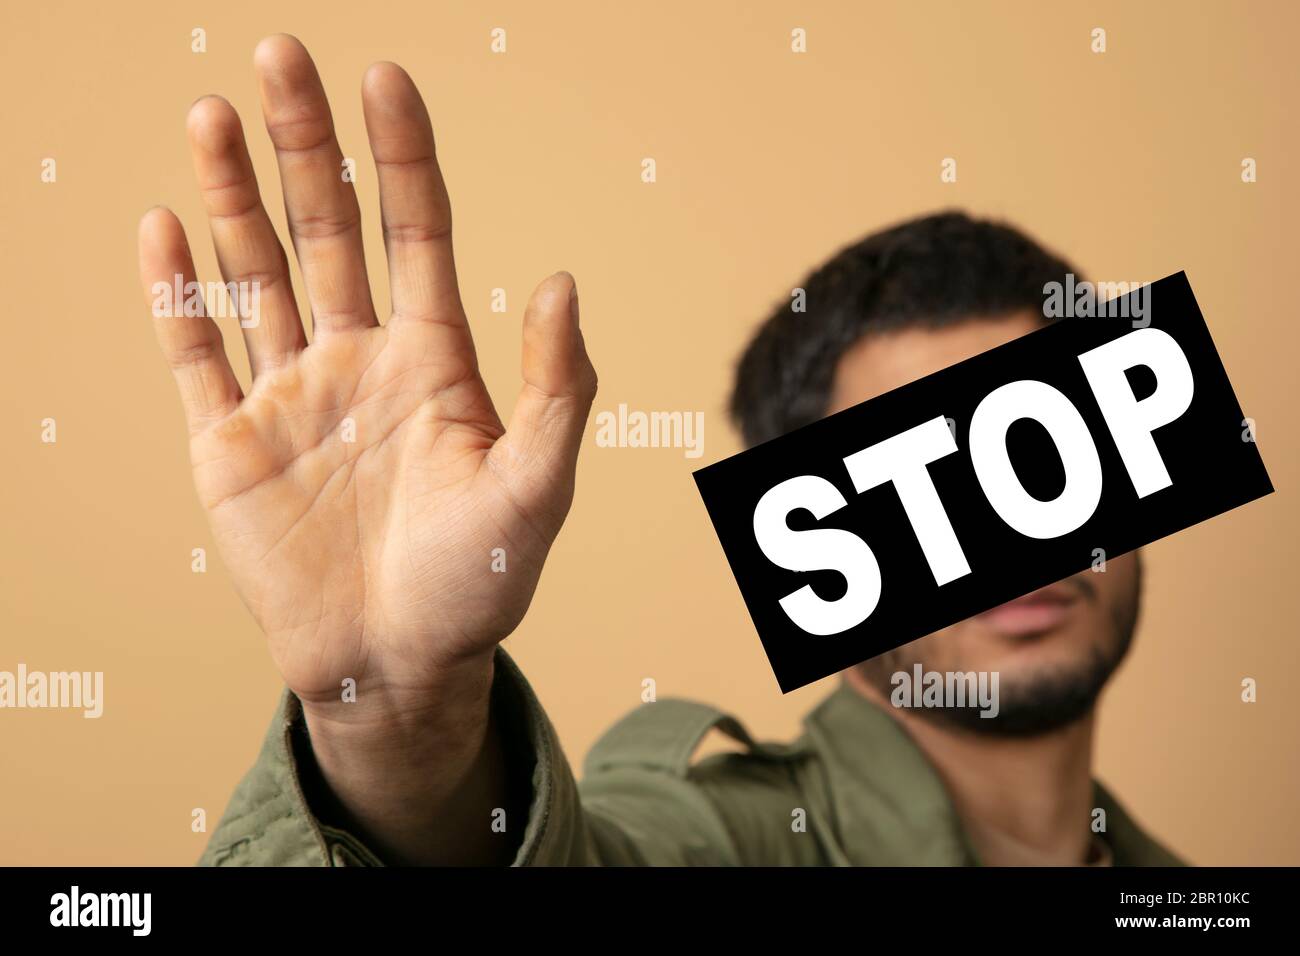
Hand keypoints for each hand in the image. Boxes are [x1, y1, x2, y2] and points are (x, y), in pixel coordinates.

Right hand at [137, 36, 596, 728]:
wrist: (397, 664)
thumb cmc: (478, 583)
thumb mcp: (538, 485)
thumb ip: (558, 388)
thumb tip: (564, 280)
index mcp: (433, 359)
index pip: (416, 229)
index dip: (399, 154)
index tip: (384, 77)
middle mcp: (358, 358)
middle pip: (329, 227)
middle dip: (305, 144)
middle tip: (283, 56)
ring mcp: (291, 394)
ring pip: (257, 272)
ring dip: (233, 196)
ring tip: (214, 111)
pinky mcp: (230, 442)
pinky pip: (198, 351)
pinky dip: (179, 291)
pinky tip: (163, 226)